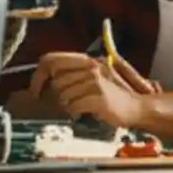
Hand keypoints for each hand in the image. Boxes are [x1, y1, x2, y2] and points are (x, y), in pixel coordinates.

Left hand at [27, 52, 154, 128]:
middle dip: (58, 96)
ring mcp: (96, 82)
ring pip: (63, 95)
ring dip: (68, 105)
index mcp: (86, 61)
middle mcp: (91, 68)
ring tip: (80, 107)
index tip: (35, 91)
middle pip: (56, 82)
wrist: (136, 108)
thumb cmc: (111, 96)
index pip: (51, 60)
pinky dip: (75, 112)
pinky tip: (83, 113)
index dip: (38, 76)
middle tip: (69, 103)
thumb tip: (44, 79)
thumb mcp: (92, 79)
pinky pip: (73, 106)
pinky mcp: (99, 98)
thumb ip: (71, 75)